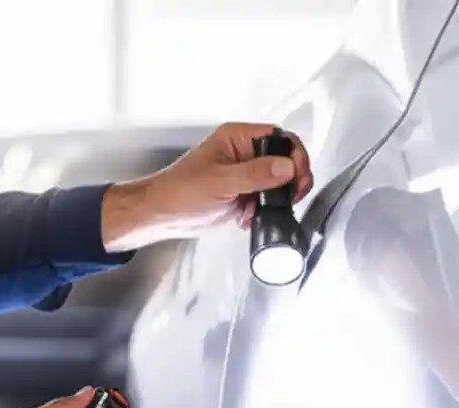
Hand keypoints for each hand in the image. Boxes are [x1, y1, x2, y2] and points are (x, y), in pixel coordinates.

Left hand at [101, 122, 314, 251]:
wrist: (161, 215)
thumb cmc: (180, 192)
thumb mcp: (220, 182)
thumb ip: (255, 174)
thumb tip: (288, 167)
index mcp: (238, 138)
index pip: (279, 137)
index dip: (294, 156)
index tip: (297, 178)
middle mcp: (244, 153)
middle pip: (283, 159)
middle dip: (290, 180)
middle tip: (290, 199)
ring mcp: (244, 174)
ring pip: (277, 182)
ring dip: (276, 199)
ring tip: (262, 212)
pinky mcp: (242, 194)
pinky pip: (265, 199)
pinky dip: (264, 211)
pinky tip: (249, 219)